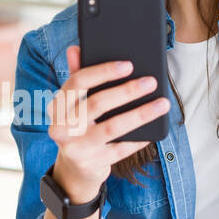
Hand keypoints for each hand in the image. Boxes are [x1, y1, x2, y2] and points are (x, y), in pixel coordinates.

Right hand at [47, 45, 170, 203]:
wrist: (74, 170)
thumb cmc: (79, 127)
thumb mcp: (74, 104)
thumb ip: (77, 76)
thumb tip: (76, 48)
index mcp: (57, 106)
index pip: (77, 82)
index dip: (103, 72)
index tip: (128, 65)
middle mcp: (62, 127)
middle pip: (97, 103)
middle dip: (127, 91)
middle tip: (151, 82)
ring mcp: (76, 148)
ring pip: (112, 127)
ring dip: (140, 114)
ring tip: (162, 104)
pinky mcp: (92, 164)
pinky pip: (121, 149)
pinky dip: (138, 138)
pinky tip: (153, 130)